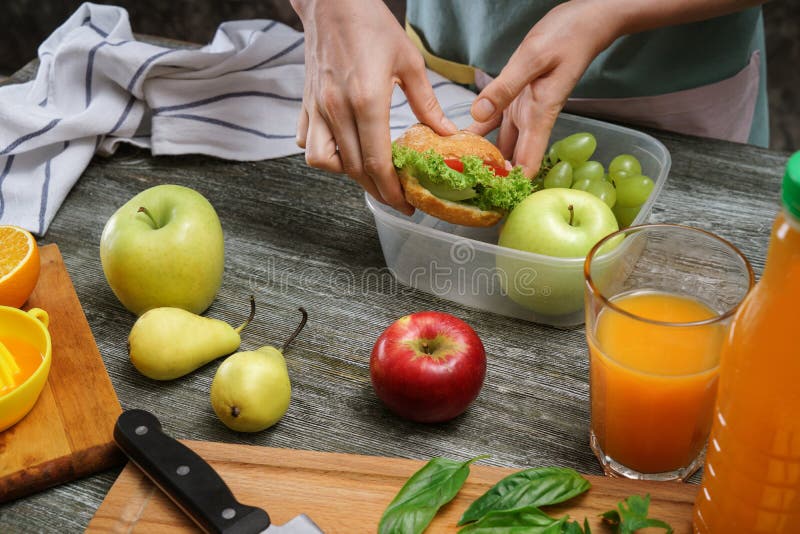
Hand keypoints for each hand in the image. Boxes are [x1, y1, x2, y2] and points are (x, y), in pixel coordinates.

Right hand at [291, 0, 456, 213]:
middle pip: (354, 168)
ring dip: (345, 174)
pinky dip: (324, 153)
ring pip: (323, 161)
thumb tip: (445, 132)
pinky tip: (343, 148)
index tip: (406, 204)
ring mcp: (318, 107)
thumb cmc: (371, 24)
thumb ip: (426, 103)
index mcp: (366, 100)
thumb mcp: (409, 61)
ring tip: (367, 172)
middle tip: (396, 199)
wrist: (332, 1)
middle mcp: (337, 109)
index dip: (392, 189)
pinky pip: (307, 141)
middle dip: (377, 190)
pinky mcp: (306, 102)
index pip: (376, 160)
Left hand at [466, 1, 618, 175]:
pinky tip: (456, 139)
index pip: (528, 164)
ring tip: (454, 172)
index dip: (512, 186)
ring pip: (499, 145)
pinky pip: (492, 123)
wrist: (584, 22)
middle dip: (491, 179)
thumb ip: (505, 86)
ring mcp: (522, 111)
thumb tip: (478, 112)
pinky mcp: (515, 100)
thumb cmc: (568, 37)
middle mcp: (531, 120)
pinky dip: (476, 133)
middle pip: (511, 161)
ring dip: (481, 159)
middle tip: (462, 191)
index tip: (490, 199)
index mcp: (540, 116)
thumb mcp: (533, 57)